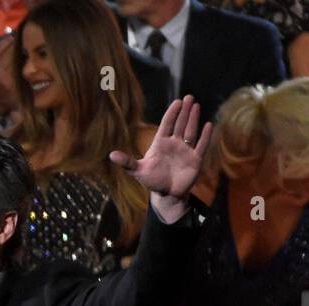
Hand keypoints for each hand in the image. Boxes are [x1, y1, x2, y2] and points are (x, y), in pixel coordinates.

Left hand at [111, 95, 211, 215]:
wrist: (166, 193)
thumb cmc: (152, 180)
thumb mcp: (138, 171)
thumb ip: (127, 162)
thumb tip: (111, 155)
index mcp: (161, 144)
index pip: (167, 125)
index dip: (172, 114)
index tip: (177, 102)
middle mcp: (174, 144)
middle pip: (180, 124)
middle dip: (184, 112)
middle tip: (189, 97)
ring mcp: (185, 150)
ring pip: (191, 131)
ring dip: (194, 119)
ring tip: (196, 105)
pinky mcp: (195, 159)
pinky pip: (201, 145)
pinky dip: (205, 136)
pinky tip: (208, 125)